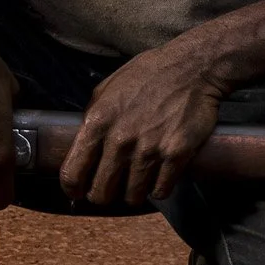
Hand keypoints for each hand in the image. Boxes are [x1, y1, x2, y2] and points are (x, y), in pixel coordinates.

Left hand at [60, 39, 228, 206]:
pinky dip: (159, 189)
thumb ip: (92, 116)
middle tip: (111, 190)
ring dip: (133, 194)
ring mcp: (148, 150)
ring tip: (137, 184)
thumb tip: (83, 141)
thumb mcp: (107, 89)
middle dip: (103, 195)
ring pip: (132, 196)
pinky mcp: (175, 155)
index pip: (72, 173)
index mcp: (97, 123)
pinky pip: (161, 190)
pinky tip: (159, 179)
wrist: (192, 68)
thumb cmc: (148, 74)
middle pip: (101, 193)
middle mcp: (119, 140)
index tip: (78, 192)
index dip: (73, 189)